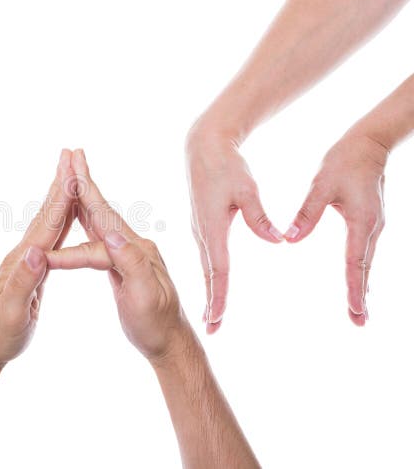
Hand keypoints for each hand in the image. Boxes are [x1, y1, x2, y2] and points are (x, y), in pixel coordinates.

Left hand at [0, 150, 74, 366]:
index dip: (62, 197)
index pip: (46, 223)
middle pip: (46, 212)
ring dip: (61, 196)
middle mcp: (23, 253)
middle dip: (61, 183)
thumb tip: (36, 252)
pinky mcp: (29, 267)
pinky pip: (49, 236)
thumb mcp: (13, 312)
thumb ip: (24, 282)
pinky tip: (67, 214)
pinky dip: (60, 220)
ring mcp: (26, 259)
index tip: (74, 170)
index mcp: (22, 260)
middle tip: (73, 155)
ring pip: (47, 221)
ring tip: (72, 174)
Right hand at [47, 149, 189, 361]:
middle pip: (103, 210)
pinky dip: (86, 218)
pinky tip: (79, 212)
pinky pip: (99, 234)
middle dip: (84, 183)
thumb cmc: (156, 325)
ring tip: (72, 172)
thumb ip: (132, 263)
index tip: (48, 242)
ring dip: (84, 195)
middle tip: (72, 154)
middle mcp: (134, 245)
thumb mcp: (146, 297)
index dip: (73, 233)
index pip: (100, 236)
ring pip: (100, 218)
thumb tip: (111, 235)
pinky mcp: (123, 261)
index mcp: (137, 251)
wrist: (169, 342)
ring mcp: (129, 251)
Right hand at [185, 122, 282, 333]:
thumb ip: (260, 217)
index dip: (219, 296)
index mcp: (213, 228)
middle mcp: (203, 232)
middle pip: (208, 274)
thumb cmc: (227, 166)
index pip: (218, 270)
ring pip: (206, 266)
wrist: (204, 148)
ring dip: (211, 290)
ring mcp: (200, 229)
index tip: (217, 318)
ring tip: (214, 313)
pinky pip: (207, 255)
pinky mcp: (202, 224)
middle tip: (213, 329)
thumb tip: (276, 240)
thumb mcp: (248, 189)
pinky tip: (215, 284)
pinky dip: (211, 274)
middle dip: (211, 302)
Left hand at [285, 133, 386, 325]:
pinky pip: (365, 250)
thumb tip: (290, 238)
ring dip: (363, 284)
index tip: (355, 309)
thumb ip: (307, 213)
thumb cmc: (343, 162)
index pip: (356, 262)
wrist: (367, 144)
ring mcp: (373, 224)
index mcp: (360, 221)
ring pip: (367, 260)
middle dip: (362, 295)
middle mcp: (371, 227)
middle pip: (365, 267)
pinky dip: (362, 269)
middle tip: (359, 321)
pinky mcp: (369, 220)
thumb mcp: (321, 185)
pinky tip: (358, 279)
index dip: (355, 287)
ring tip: (358, 309)